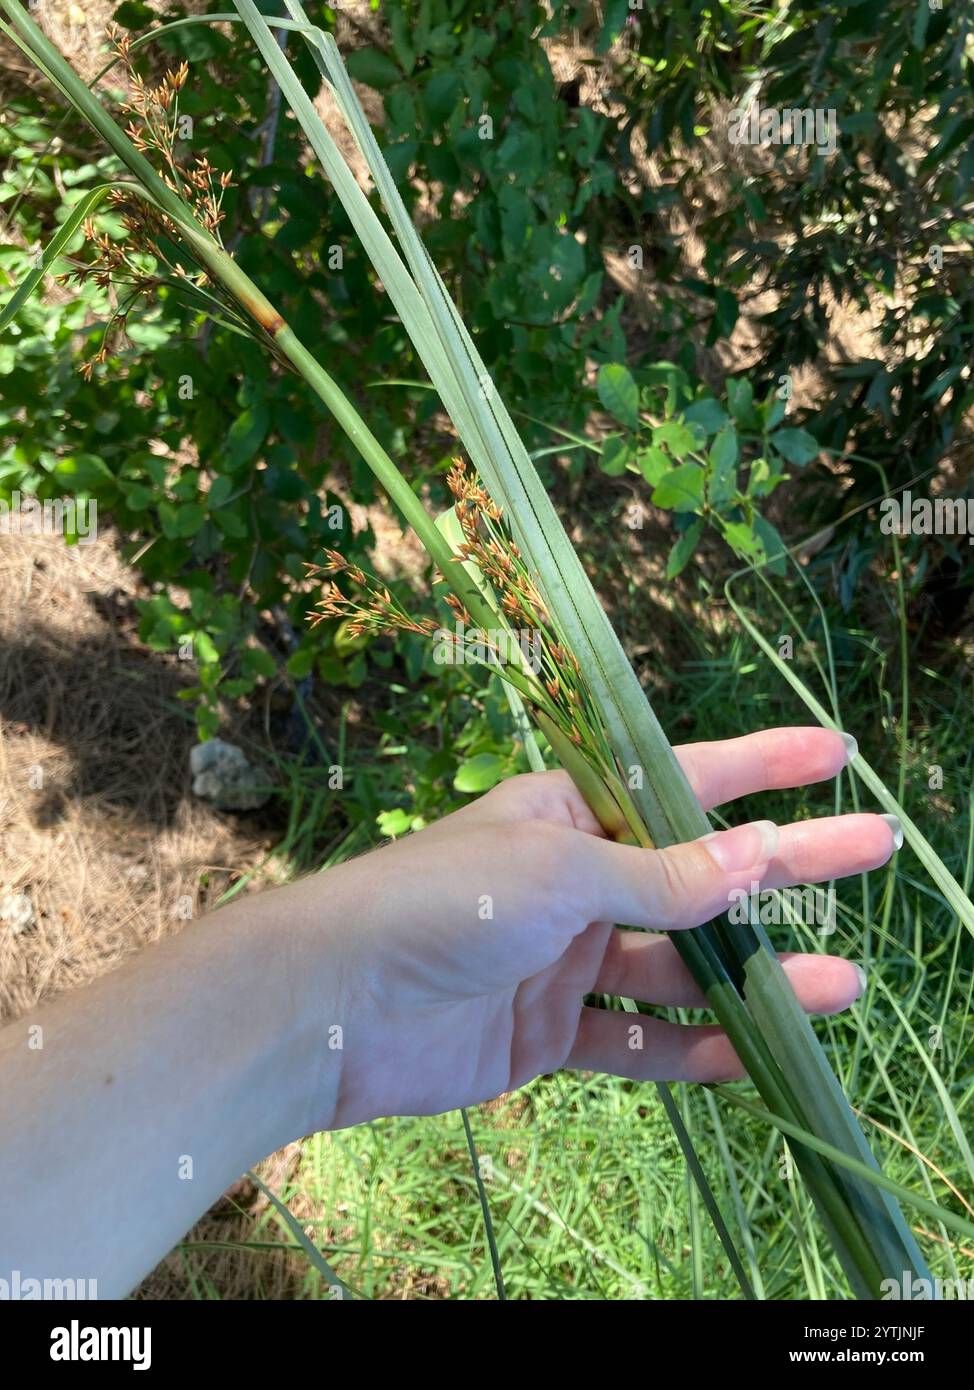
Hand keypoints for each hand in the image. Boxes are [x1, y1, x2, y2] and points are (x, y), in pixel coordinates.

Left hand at [312, 726, 890, 1128]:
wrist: (331, 1006)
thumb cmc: (440, 902)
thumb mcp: (559, 871)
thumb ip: (660, 877)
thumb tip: (759, 855)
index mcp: (568, 813)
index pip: (681, 781)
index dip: (761, 765)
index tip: (835, 754)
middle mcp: (573, 880)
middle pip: (697, 875)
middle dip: (786, 866)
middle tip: (874, 851)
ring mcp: (563, 959)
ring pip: (677, 966)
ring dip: (754, 976)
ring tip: (840, 985)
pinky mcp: (546, 1033)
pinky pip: (634, 1041)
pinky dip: (690, 1050)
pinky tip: (753, 1056)